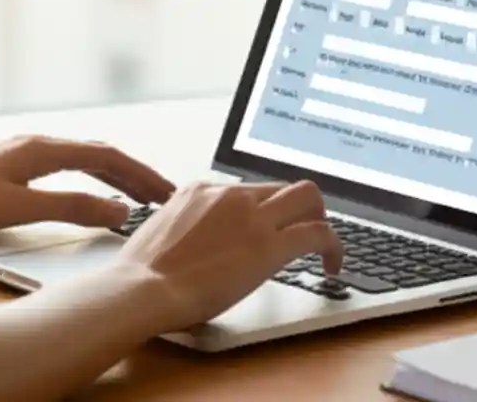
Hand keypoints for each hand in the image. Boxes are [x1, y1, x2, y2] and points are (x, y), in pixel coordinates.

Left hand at [0, 135, 174, 233]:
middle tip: (163, 195)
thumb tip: (119, 208)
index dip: (141, 175)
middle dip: (134, 174)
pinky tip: (89, 189)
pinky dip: (89, 177)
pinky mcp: (9, 167)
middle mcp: (36, 144)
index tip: (167, 192)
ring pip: (81, 159)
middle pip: (98, 154)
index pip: (107, 157)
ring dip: (112, 175)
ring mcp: (22, 154)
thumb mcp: (22, 208)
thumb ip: (73, 207)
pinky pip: (64, 166)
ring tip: (136, 194)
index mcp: (43, 149)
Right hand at [115, 180, 343, 331]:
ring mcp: (253, 216)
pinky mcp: (270, 245)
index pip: (248, 190)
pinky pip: (318, 234)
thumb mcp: (160, 232)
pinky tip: (333, 266)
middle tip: (304, 233)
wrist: (143, 288)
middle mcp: (231, 194)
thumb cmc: (142, 273)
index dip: (264, 211)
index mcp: (202, 190)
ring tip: (325, 247)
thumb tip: (193, 242)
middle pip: (282, 187)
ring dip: (320, 218)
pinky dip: (334, 246)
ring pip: (307, 197)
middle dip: (298, 209)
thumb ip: (184, 228)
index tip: (268, 228)